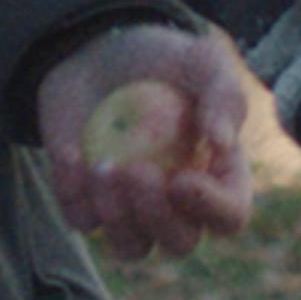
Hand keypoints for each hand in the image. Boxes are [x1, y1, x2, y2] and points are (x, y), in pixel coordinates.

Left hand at [38, 19, 258, 262]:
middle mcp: (179, 205)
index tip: (182, 179)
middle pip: (179, 242)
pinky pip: (81, 220)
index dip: (210, 209)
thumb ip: (223, 96)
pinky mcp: (88, 201)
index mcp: (218, 177)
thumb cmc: (164, 59)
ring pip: (131, 247)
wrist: (102, 52)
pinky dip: (73, 193)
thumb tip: (222, 144)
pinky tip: (71, 153)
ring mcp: (131, 209)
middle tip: (137, 170)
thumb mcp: (202, 62)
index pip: (229, 217)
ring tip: (102, 165)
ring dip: (117, 217)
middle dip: (157, 215)